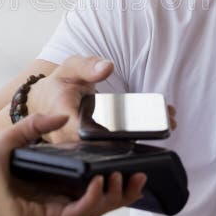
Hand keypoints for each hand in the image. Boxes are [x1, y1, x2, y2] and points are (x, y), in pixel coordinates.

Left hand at [0, 113, 146, 215]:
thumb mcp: (10, 139)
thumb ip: (33, 124)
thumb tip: (62, 116)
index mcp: (59, 179)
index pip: (94, 178)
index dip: (114, 172)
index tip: (130, 159)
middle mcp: (63, 196)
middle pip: (103, 196)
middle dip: (125, 189)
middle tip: (141, 174)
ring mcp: (59, 209)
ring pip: (97, 207)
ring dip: (114, 194)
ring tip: (123, 177)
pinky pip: (80, 211)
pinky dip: (93, 198)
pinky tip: (98, 184)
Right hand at [25, 56, 177, 142]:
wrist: (47, 100)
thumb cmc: (59, 84)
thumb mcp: (70, 68)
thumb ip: (87, 66)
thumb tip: (107, 67)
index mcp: (64, 119)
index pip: (85, 136)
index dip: (109, 139)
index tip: (134, 134)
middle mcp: (74, 139)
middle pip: (106, 147)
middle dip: (138, 137)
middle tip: (167, 122)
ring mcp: (86, 146)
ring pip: (115, 149)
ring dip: (143, 137)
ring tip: (169, 120)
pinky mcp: (97, 146)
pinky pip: (117, 145)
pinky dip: (139, 136)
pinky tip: (159, 124)